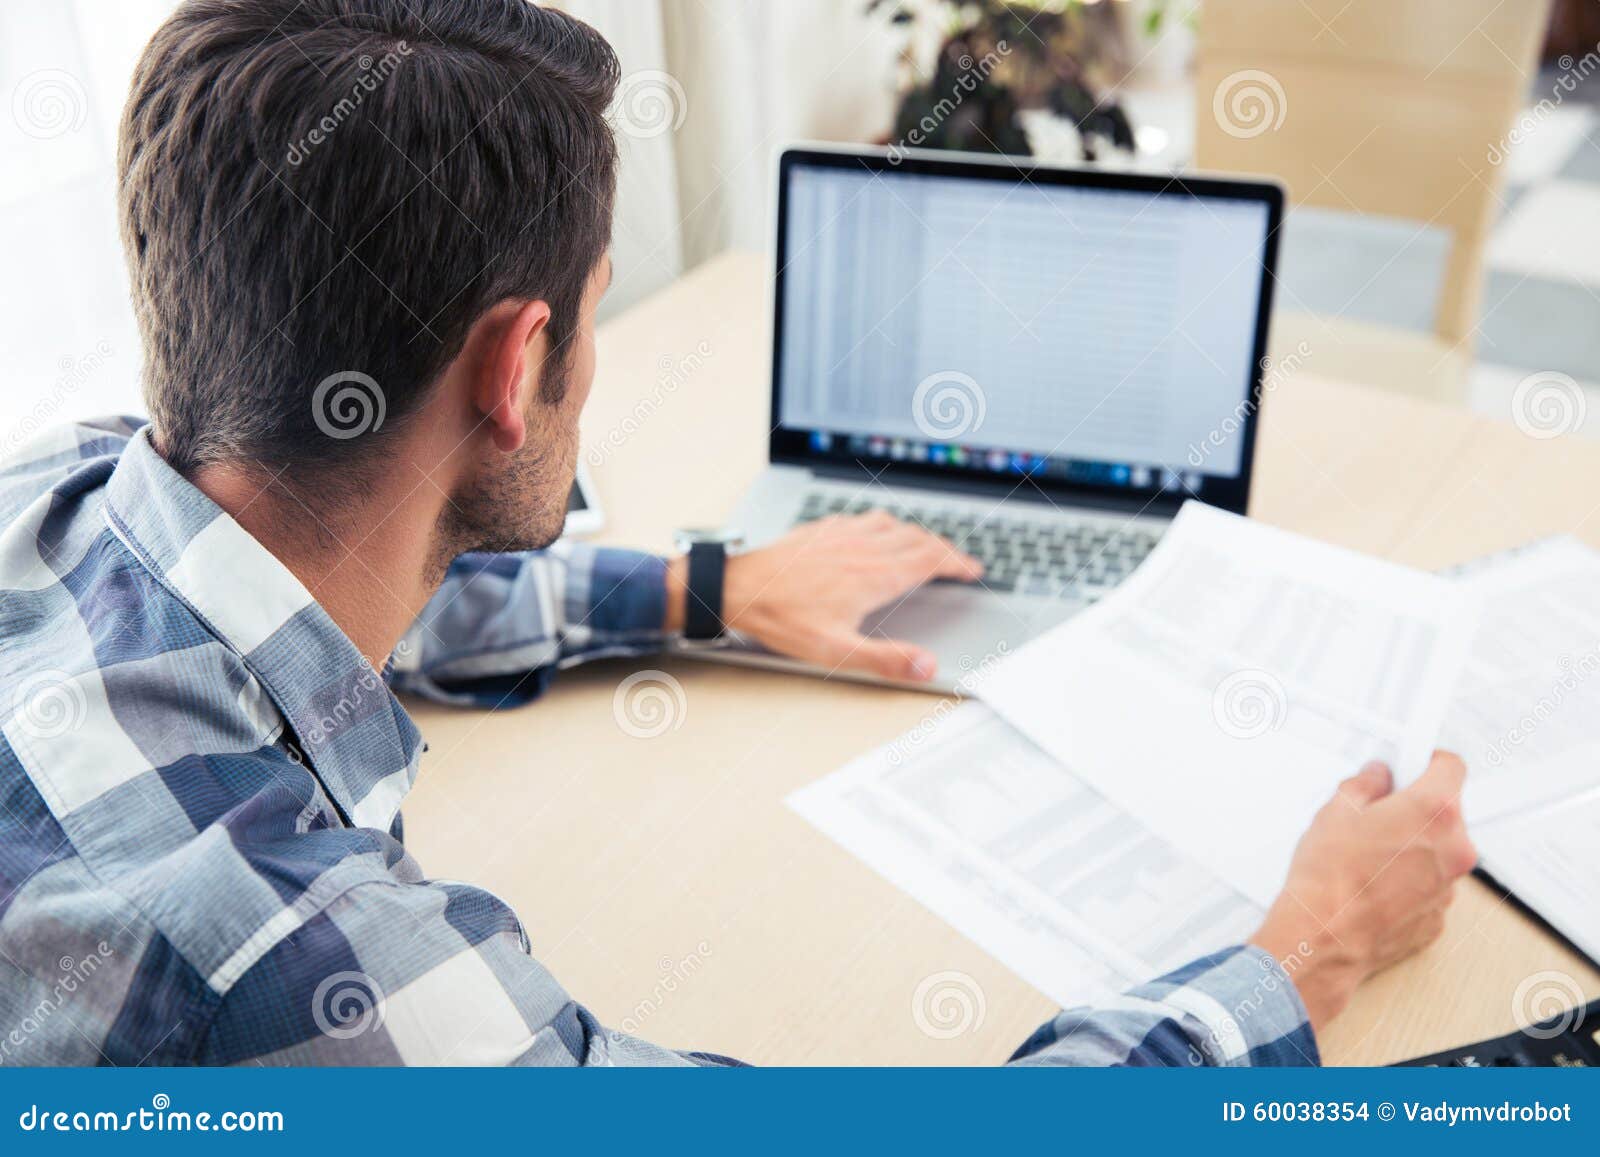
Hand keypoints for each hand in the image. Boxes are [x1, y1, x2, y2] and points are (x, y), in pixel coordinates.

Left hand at [666, 512, 982, 681]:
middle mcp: (863, 548)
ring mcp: (842, 534)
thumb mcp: (837, 650)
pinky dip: (883, 524)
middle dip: (943, 548)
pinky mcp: (822, 529)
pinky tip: (875, 532)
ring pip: (892, 524)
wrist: (740, 588)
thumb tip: (927, 666)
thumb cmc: (784, 619)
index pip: (930, 561)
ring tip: (924, 544)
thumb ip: (886, 659)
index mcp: (874, 575)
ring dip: (915, 533)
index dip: (956, 564)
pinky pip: (863, 518)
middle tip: (956, 560)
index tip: (972, 569)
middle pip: (917, 539)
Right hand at [1250, 752, 1476, 1032]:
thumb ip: (1364, 786)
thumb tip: (1377, 779)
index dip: (1428, 762)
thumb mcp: (1335, 812)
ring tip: (1368, 858)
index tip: (1413, 763)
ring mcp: (1449, 886)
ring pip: (1436, 852)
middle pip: (1445, 813)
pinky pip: (1429, 886)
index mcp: (1433, 812)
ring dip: (1412, 848)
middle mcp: (1453, 848)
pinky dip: (1408, 882)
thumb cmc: (1329, 878)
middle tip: (1375, 814)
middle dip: (1414, 810)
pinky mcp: (1438, 916)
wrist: (1323, 938)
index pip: (1451, 767)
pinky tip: (1373, 886)